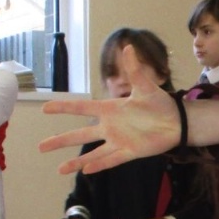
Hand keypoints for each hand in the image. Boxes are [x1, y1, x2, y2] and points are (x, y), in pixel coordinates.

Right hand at [40, 45, 179, 174]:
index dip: (63, 108)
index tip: (45, 109)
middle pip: (80, 134)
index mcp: (110, 109)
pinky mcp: (130, 152)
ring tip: (59, 169)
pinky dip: (100, 165)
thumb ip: (135, 70)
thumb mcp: (146, 86)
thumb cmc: (160, 103)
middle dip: (60, 140)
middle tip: (41, 147)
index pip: (81, 108)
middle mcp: (110, 126)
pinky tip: (86, 171)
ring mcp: (118, 141)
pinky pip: (112, 160)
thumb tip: (128, 47)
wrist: (177, 122)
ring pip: (93, 152)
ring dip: (76, 161)